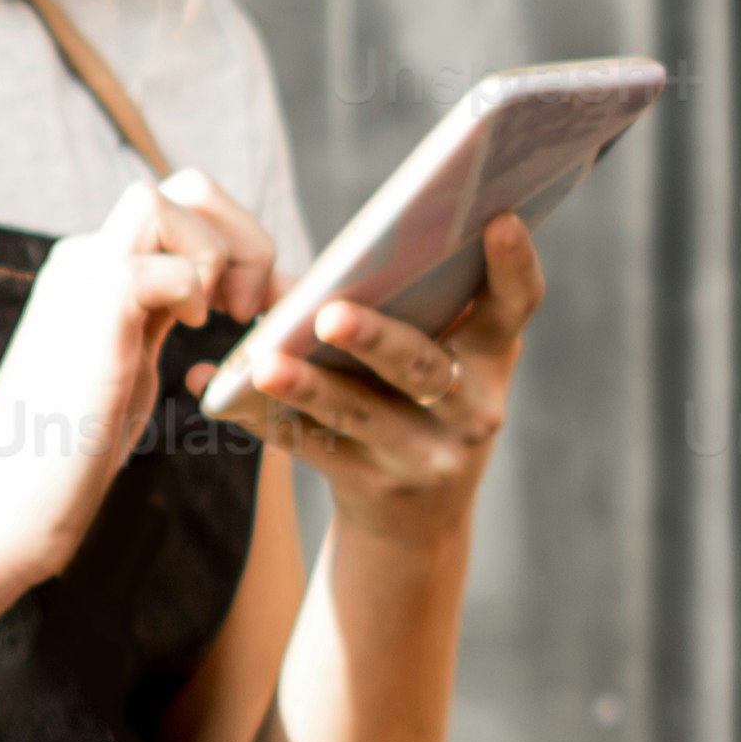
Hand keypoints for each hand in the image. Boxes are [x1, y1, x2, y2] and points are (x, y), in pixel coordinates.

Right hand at [0, 170, 281, 598]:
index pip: (180, 203)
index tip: (249, 306)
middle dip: (240, 234)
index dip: (233, 240)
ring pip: (164, 201)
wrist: (9, 503)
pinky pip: (162, 264)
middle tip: (247, 306)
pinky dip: (195, 292)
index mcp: (98, 269)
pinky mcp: (90, 314)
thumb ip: (164, 316)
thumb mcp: (133, 361)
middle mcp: (86, 261)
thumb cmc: (74, 447)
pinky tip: (191, 335)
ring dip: (216, 256)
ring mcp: (81, 280)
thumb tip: (227, 293)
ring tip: (218, 320)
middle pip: (184, 186)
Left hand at [203, 209, 536, 562]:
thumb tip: (289, 273)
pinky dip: (266, 419)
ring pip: (360, 414)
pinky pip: (314, 448)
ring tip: (263, 364)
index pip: (517, 306)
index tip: (499, 218)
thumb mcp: (435, 357)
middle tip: (331, 314)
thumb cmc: (414, 402)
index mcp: (490, 358)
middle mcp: (473, 410)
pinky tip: (223, 396)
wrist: (418, 522)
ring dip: (309, 387)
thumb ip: (393, 305)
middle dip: (377, 339)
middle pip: (424, 368)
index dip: (514, 264)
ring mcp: (427, 457)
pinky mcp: (377, 490)